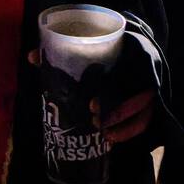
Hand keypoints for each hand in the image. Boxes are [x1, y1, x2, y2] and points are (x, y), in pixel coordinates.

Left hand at [28, 49, 154, 142]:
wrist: (136, 47)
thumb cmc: (108, 48)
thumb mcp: (92, 44)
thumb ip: (64, 51)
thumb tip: (33, 57)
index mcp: (131, 54)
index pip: (126, 75)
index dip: (111, 93)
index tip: (91, 106)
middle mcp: (146, 73)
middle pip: (138, 99)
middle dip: (117, 113)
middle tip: (94, 120)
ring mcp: (151, 90)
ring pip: (144, 113)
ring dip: (124, 127)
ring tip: (102, 133)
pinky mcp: (151, 102)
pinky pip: (145, 121)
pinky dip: (130, 132)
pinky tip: (111, 139)